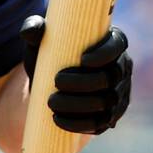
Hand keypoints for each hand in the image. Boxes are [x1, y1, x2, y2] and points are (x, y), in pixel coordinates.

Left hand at [20, 15, 131, 133]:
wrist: (47, 86)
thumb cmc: (48, 57)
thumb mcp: (39, 42)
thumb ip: (33, 29)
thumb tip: (32, 29)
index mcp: (111, 43)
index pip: (118, 45)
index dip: (104, 54)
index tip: (83, 59)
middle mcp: (121, 68)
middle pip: (110, 77)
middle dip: (83, 82)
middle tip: (57, 81)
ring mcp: (119, 94)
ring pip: (106, 102)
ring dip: (78, 104)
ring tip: (51, 102)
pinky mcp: (110, 116)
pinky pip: (100, 123)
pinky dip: (78, 123)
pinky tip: (58, 119)